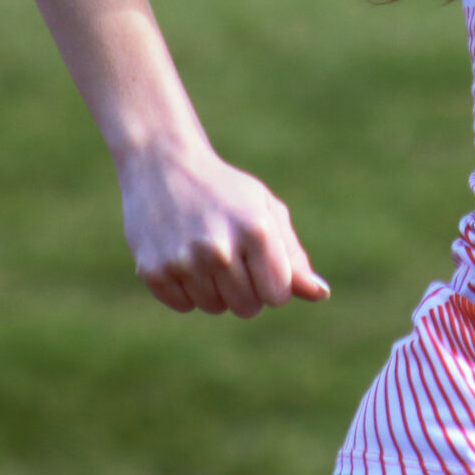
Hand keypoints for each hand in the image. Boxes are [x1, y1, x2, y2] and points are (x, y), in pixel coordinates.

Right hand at [116, 144, 328, 315]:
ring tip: (206, 253)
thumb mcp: (265, 211)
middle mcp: (219, 248)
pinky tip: (182, 257)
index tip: (262, 264)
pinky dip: (186, 290)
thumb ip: (293, 256)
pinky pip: (183, 306)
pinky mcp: (153, 270)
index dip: (273, 284)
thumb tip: (321, 294)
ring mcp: (184, 261)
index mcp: (256, 230)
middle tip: (233, 257)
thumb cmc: (225, 191)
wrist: (161, 166)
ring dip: (215, 289)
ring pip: (215, 308)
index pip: (277, 295)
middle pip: (247, 308)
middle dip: (246, 290)